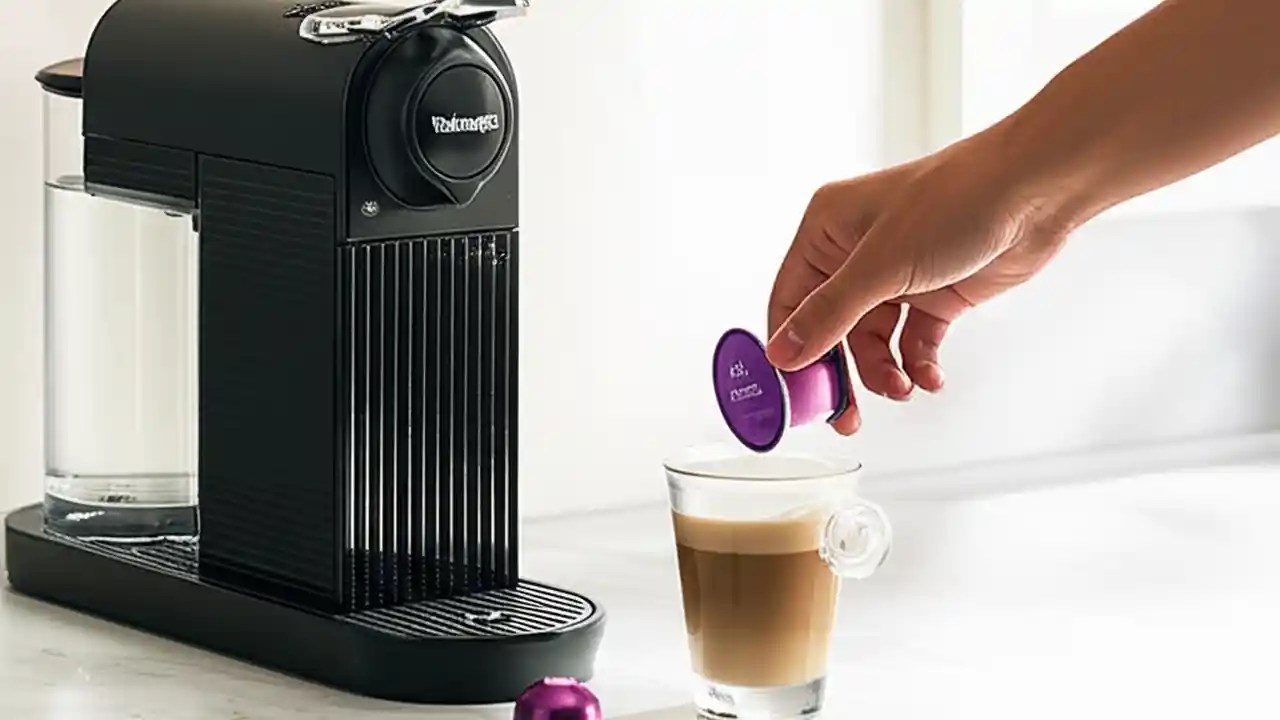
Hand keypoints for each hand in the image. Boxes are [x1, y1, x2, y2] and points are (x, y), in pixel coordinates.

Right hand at [766, 127, 1073, 434]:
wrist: (1036, 192)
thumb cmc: (957, 199)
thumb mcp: (881, 264)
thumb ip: (829, 314)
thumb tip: (783, 353)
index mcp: (827, 231)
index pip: (789, 302)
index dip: (791, 350)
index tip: (797, 393)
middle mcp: (855, 253)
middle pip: (830, 330)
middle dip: (839, 374)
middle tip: (844, 415)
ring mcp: (896, 275)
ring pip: (872, 342)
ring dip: (884, 371)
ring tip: (901, 387)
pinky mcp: (934, 294)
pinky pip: (913, 342)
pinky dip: (918, 364)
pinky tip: (930, 376)